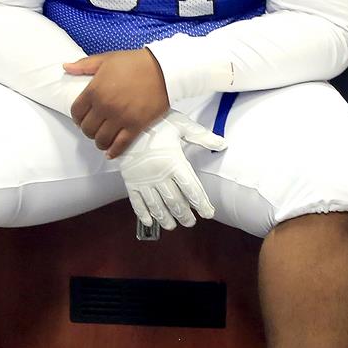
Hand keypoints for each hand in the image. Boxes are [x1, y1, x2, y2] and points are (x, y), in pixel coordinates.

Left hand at [66, 49, 171, 156]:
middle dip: (88, 130)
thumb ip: (84, 65)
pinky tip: (111, 152)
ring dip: (100, 142)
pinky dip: (114, 152)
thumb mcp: (106, 59)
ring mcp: (120, 118)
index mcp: (95, 90)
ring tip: (103, 139)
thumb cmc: (135, 63)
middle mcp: (105, 106)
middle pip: (87, 129)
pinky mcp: (135, 126)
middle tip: (93, 129)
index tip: (81, 119)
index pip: (76, 112)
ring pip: (101, 140)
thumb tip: (66, 67)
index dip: (77, 118)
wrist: (164, 70)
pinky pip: (121, 145)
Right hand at [115, 112, 226, 228]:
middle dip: (184, 214)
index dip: (201, 203)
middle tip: (190, 222)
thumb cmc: (156, 122)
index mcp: (174, 162)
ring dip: (165, 218)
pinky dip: (143, 213)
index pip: (191, 189)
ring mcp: (144, 180)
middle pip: (175, 201)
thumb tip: (222, 143)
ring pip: (157, 205)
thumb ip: (202, 136)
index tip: (208, 213)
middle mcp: (160, 175)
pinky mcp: (130, 181)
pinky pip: (136, 202)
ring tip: (172, 226)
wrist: (125, 121)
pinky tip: (149, 221)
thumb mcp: (181, 125)